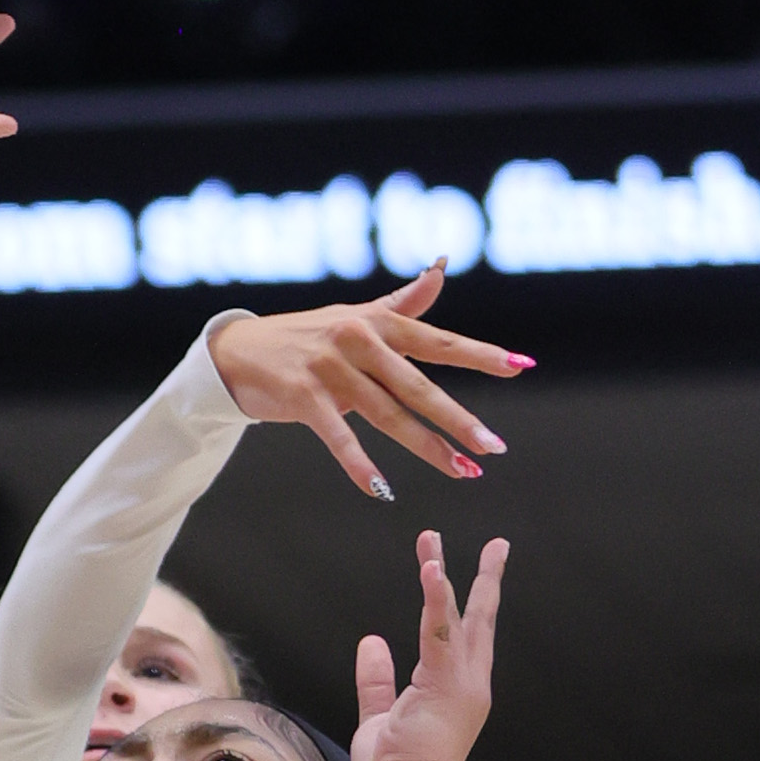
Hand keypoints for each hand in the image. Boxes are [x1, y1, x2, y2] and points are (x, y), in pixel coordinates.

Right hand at [208, 273, 531, 497]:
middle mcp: (358, 340)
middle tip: (494, 447)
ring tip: (462, 471)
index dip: (481, 354)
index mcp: (377, 321)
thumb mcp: (355, 315)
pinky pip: (337, 436)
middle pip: (419, 386)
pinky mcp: (302, 396)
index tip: (522, 366)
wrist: (238, 352)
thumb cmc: (305, 336)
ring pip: (387, 414)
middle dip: (460, 419)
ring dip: (426, 447)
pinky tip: (381, 490)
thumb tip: (440, 270)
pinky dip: (359, 464)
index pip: (438, 341)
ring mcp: (330, 368)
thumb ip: (402, 302)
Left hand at [351, 531, 507, 760]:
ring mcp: (462, 682)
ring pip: (458, 616)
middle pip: (481, 619)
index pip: (470, 637)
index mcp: (459, 690)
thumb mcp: (380, 716)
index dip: (474, 601)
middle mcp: (470, 682)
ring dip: (444, 575)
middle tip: (499, 544)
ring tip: (432, 540)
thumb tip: (372, 641)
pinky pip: (439, 630)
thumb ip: (378, 679)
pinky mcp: (443, 683)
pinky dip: (435, 598)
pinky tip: (431, 569)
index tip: (483, 573)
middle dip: (487, 578)